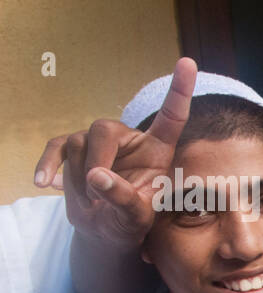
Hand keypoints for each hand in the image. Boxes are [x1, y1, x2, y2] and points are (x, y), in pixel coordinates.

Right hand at [34, 57, 197, 250]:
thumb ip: (124, 198)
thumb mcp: (136, 217)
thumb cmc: (130, 220)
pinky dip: (48, 165)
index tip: (188, 63)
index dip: (180, 90)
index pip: (172, 116)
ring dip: (79, 178)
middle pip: (104, 129)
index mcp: (157, 150)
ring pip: (77, 143)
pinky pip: (55, 148)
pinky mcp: (72, 149)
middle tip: (97, 194)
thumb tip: (97, 176)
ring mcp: (98, 141)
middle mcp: (128, 139)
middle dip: (96, 161)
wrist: (106, 229)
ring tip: (92, 203)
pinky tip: (43, 183)